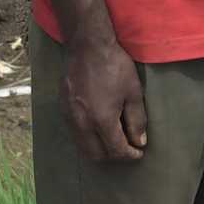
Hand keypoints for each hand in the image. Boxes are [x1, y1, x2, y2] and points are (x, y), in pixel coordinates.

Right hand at [62, 32, 146, 162]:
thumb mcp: (133, 93)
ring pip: (83, 148)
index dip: (130, 155)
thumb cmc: (114, 67)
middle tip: (127, 148)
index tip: (138, 152)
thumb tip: (139, 141)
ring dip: (99, 150)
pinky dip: (88, 139)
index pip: (116, 151)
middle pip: (97, 155)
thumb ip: (137, 120)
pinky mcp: (63, 110)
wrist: (87, 46)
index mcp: (102, 120)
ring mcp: (70, 118)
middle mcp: (82, 123)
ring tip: (114, 141)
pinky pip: (75, 134)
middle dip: (114, 157)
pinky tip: (99, 129)